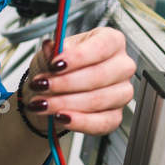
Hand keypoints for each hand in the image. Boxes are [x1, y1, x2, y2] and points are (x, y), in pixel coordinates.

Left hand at [19, 26, 134, 136]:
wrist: (51, 94)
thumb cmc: (57, 69)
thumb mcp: (50, 53)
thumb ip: (51, 51)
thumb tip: (50, 47)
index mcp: (111, 41)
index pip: (102, 46)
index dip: (78, 57)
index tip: (55, 64)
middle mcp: (122, 66)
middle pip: (99, 75)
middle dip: (66, 83)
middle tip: (42, 86)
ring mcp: (122, 92)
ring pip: (98, 100)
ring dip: (66, 103)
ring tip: (43, 103)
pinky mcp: (116, 116)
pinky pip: (102, 122)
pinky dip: (79, 122)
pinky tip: (61, 117)